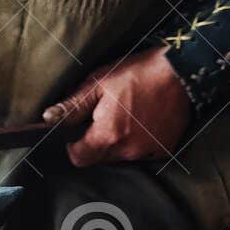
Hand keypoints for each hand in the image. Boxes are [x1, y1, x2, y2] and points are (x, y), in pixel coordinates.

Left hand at [42, 47, 191, 166]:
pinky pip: (142, 152)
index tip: (78, 130)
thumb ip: (73, 105)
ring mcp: (148, 152)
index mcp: (108, 135)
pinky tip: (143, 119)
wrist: (181, 71)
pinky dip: (138, 141)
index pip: (78, 158)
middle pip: (100, 158)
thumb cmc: (138, 73)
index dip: (73, 145)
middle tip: (104, 114)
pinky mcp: (164, 150)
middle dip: (96, 141)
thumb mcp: (99, 82)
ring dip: (118, 141)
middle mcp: (128, 150)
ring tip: (126, 113)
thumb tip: (49, 118)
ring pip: (121, 155)